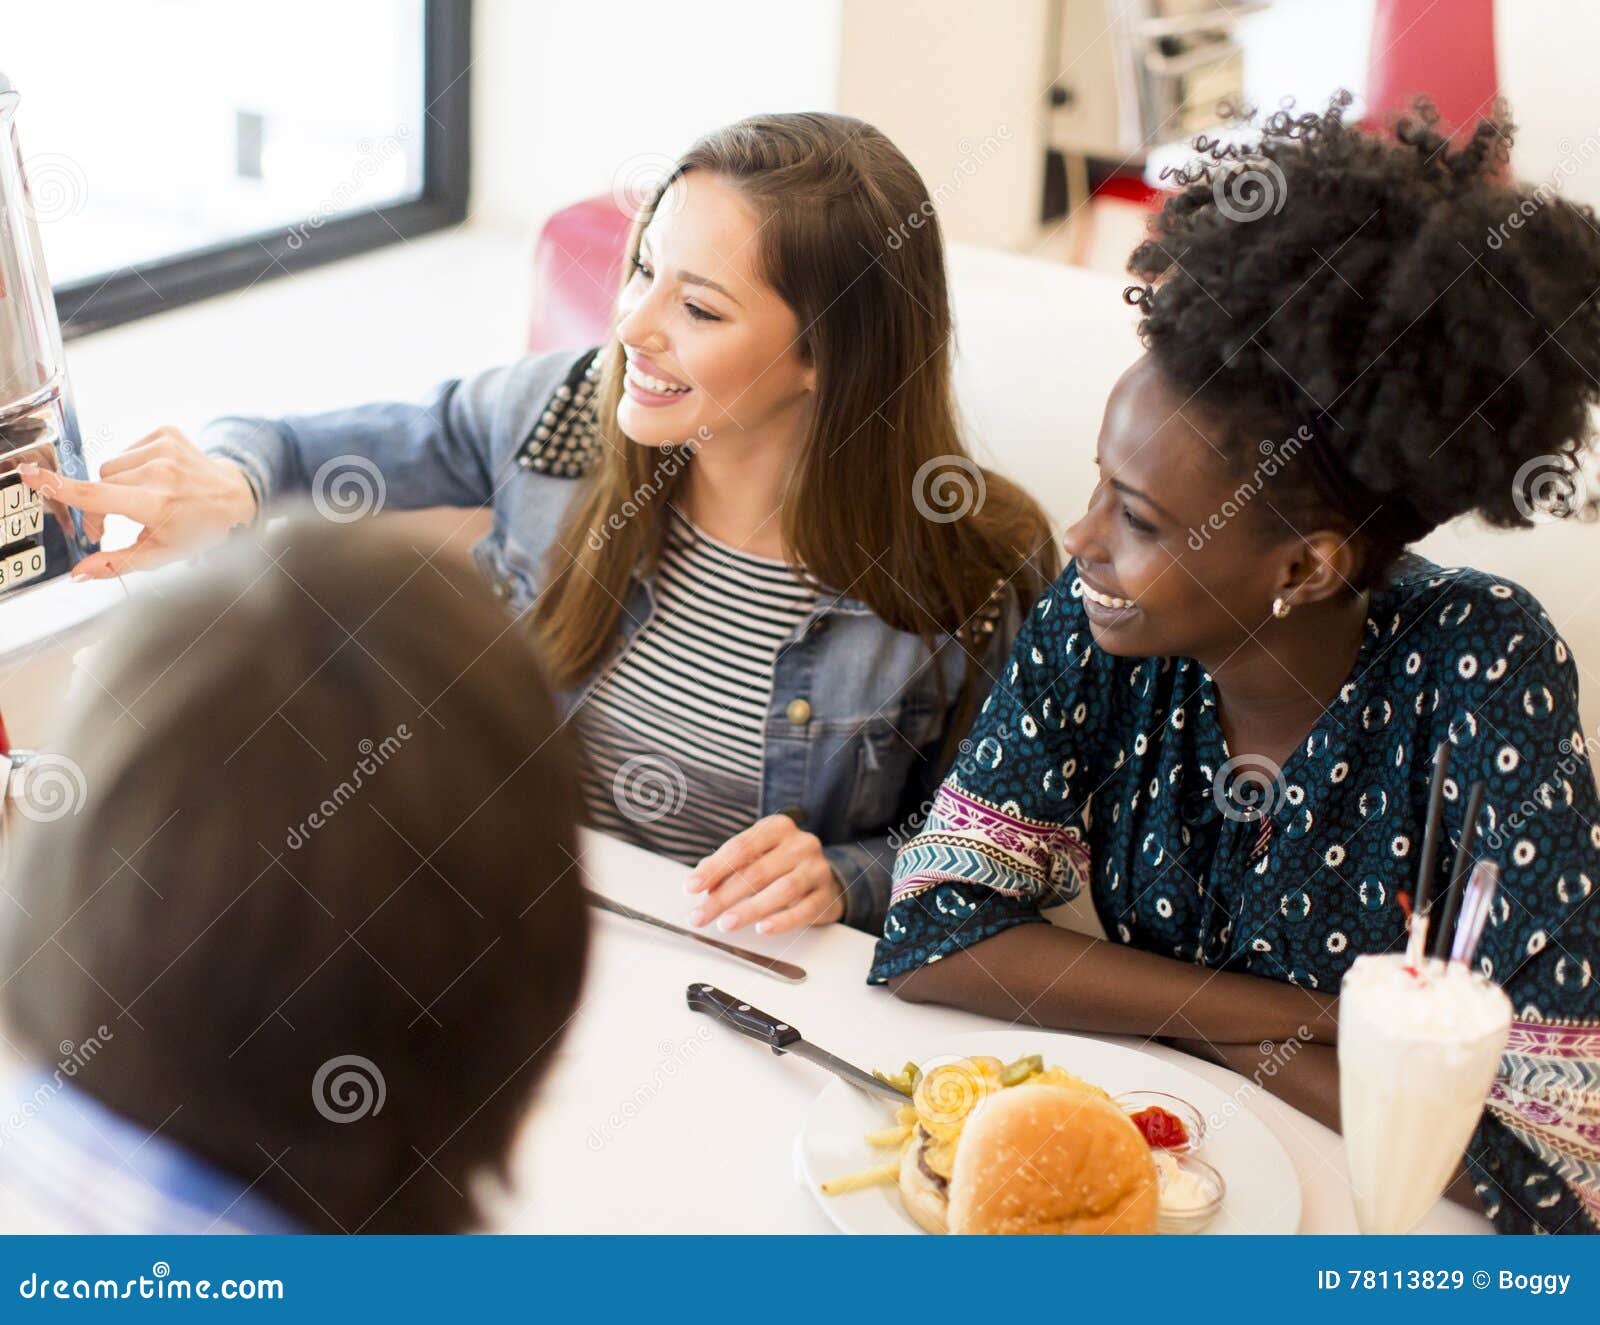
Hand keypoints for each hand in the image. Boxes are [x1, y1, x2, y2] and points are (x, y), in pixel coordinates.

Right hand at [19, 426, 257, 579]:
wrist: (234, 498)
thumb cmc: (198, 530)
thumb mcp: (162, 554)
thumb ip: (116, 563)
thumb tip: (79, 572)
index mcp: (158, 503)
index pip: (98, 496)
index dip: (60, 488)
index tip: (31, 475)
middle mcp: (161, 471)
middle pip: (100, 484)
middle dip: (101, 505)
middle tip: (119, 522)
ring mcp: (165, 448)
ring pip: (110, 466)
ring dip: (117, 484)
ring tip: (144, 497)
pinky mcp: (167, 432)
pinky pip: (127, 450)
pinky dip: (133, 466)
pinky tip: (155, 478)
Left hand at [685, 814, 844, 934]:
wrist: (823, 879)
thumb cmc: (781, 865)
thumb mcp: (754, 856)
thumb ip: (726, 865)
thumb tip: (699, 883)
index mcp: (777, 828)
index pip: (740, 847)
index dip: (714, 869)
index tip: (691, 887)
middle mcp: (800, 844)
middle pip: (757, 871)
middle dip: (723, 896)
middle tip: (701, 915)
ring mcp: (816, 869)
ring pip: (782, 890)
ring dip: (750, 909)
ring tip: (726, 923)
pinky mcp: (827, 895)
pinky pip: (804, 910)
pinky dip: (782, 921)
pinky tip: (763, 928)